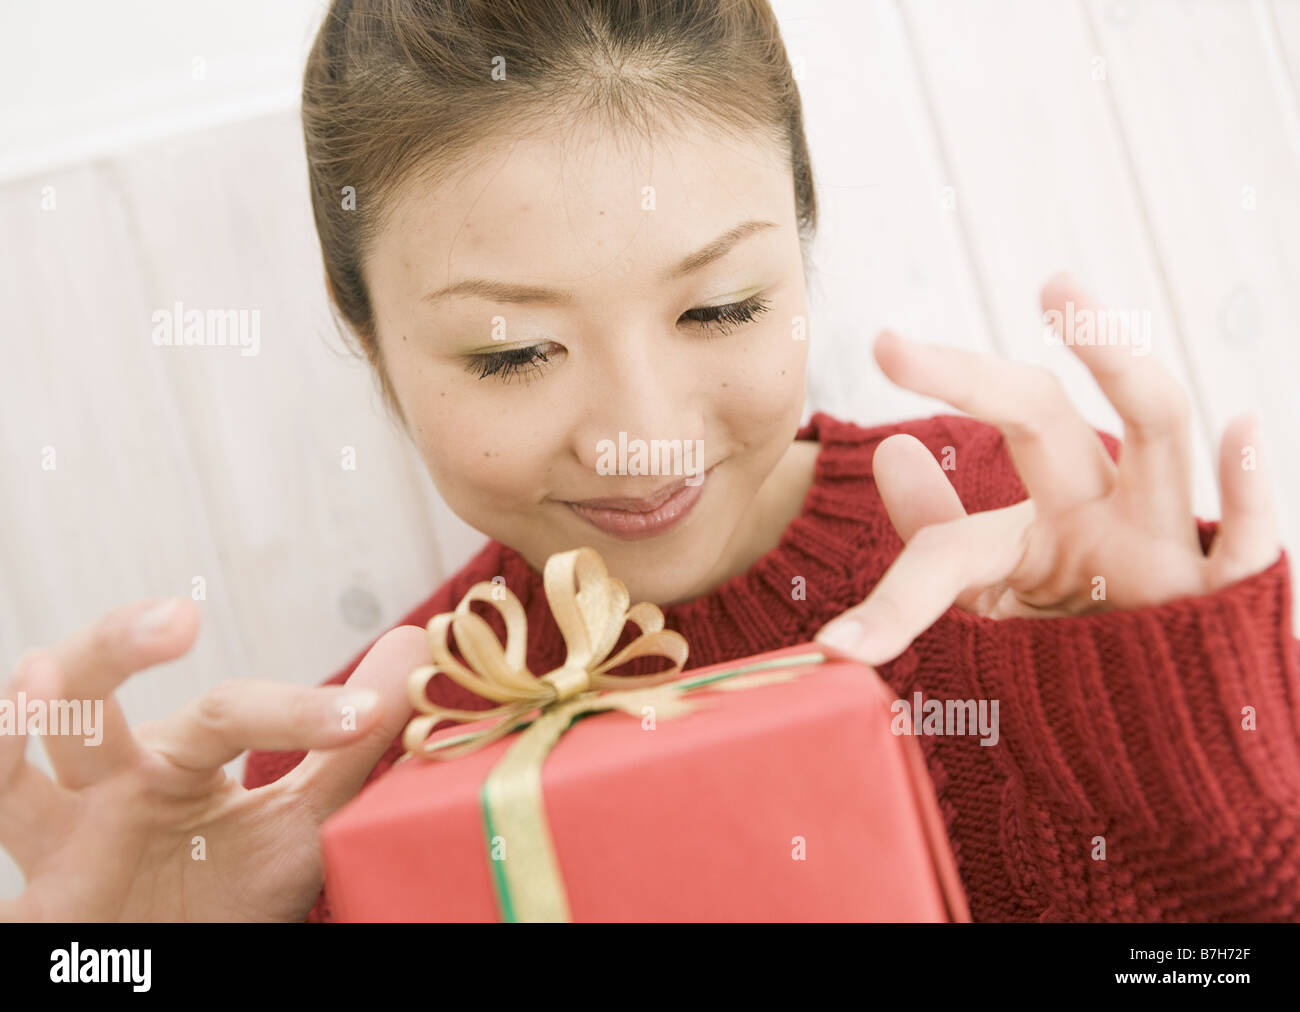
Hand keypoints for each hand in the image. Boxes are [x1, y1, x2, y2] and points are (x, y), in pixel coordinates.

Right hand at [0, 598, 425, 920]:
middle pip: (87, 704)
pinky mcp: (36, 919)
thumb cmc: (229, 888)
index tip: (366, 716)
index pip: (229, 713)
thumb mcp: (303, 818)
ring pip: (9, 783)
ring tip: (40, 677)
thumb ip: (349, 742)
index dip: (298, 712)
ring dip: (10, 727)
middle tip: (179, 618)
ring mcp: (57, 852)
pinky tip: (4, 821)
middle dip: (115, 647)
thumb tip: (414, 644)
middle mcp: (102, 790)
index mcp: (170, 758)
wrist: (181, 963)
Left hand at [815, 272, 1280, 665]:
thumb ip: (940, 539)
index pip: (949, 534)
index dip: (891, 572)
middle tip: (887, 343)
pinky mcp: (1217, 598)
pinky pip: (1242, 544)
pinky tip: (1245, 430)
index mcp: (1037, 524)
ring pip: (1155, 432)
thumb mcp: (997, 606)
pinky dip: (1248, 493)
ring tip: (1061, 293)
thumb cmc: (1080, 666)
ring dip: (1115, 364)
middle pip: (1039, 420)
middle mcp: (1097, 514)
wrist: (1169, 748)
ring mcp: (1159, 544)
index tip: (838, 599)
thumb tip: (888, 449)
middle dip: (971, 378)